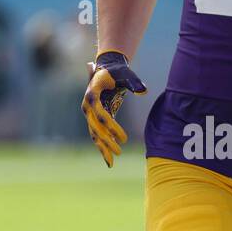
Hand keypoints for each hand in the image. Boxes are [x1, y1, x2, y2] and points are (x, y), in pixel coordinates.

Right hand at [81, 50, 146, 165]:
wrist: (107, 68)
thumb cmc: (117, 71)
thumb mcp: (125, 73)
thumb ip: (134, 82)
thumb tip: (144, 91)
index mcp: (92, 95)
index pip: (101, 115)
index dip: (112, 127)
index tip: (124, 138)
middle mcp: (87, 106)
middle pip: (95, 128)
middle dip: (106, 142)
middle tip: (120, 152)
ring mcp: (90, 113)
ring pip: (94, 134)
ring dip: (102, 148)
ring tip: (112, 162)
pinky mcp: (96, 117)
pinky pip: (98, 133)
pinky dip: (103, 145)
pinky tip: (110, 158)